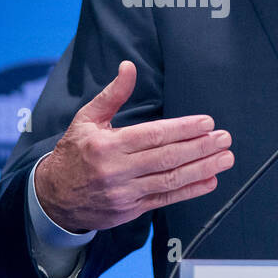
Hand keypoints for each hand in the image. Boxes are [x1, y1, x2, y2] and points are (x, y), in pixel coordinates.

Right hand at [33, 60, 233, 233]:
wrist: (53, 198)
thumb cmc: (73, 153)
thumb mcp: (86, 119)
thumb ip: (112, 95)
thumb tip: (128, 67)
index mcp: (107, 145)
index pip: (153, 135)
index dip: (182, 129)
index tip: (206, 123)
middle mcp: (117, 170)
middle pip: (167, 158)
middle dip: (200, 148)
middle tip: (224, 138)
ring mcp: (125, 193)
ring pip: (170, 180)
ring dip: (202, 169)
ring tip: (225, 158)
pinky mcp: (131, 210)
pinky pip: (166, 199)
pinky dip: (190, 191)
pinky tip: (210, 181)